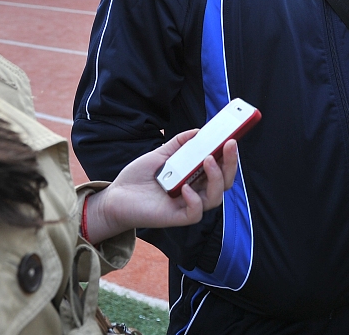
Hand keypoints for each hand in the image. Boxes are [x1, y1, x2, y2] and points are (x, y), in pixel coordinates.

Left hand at [83, 130, 238, 243]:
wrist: (116, 196)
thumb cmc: (139, 177)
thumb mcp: (160, 155)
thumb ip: (179, 144)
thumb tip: (199, 131)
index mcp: (195, 176)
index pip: (220, 167)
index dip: (229, 154)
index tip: (232, 137)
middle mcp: (196, 191)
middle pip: (224, 182)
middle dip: (230, 163)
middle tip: (229, 144)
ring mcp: (187, 205)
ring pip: (215, 198)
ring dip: (216, 178)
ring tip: (207, 161)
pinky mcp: (176, 217)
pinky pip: (195, 213)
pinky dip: (194, 200)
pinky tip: (185, 187)